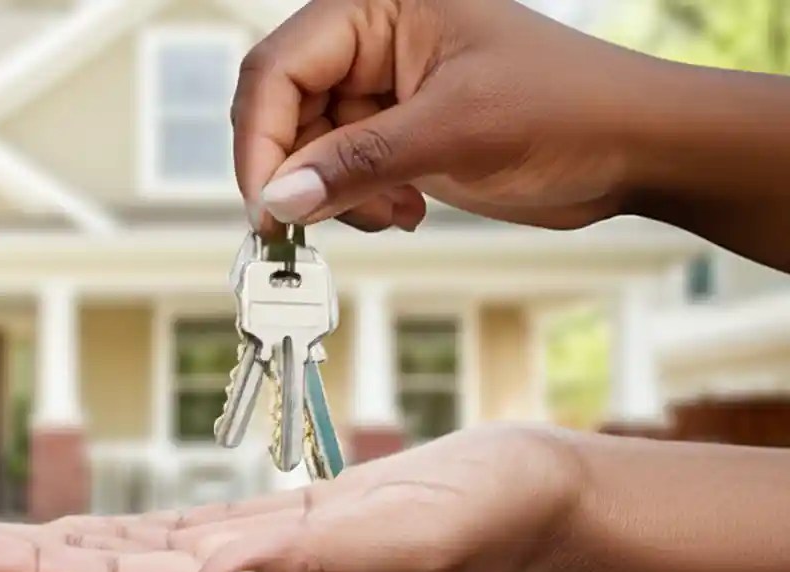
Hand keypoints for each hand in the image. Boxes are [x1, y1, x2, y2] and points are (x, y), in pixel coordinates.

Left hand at [0, 424, 583, 571]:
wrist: (541, 505)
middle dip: (18, 564)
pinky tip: (96, 529)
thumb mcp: (412, 535)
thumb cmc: (492, 517)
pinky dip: (126, 533)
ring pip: (137, 563)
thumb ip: (315, 565)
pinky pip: (182, 539)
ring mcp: (267, 566)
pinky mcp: (286, 535)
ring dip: (61, 551)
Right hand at [236, 0, 654, 233]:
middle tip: (306, 223)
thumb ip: (356, 163)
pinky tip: (408, 208)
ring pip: (311, 150)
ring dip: (337, 194)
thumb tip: (278, 197)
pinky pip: (345, 172)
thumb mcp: (454, 131)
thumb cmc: (570, 108)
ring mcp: (386, 87)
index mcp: (379, 6)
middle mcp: (374, 40)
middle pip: (286, 110)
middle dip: (300, 172)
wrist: (637, 147)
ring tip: (394, 209)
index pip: (280, 68)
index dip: (261, 139)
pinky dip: (362, 202)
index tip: (265, 202)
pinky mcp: (400, 130)